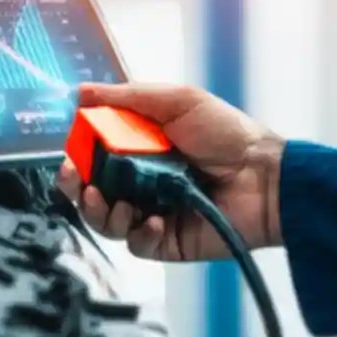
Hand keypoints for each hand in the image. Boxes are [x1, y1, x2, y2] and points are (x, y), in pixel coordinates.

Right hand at [57, 83, 284, 260]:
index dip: (77, 157)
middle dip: (76, 188)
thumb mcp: (179, 101)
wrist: (266, 176)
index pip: (94, 156)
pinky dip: (138, 232)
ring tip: (109, 200)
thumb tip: (82, 92)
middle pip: (91, 192)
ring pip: (107, 221)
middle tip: (76, 179)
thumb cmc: (230, 135)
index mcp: (141, 149)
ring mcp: (153, 213)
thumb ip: (129, 98)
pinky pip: (136, 244)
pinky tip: (153, 220)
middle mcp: (142, 182)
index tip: (70, 153)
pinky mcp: (168, 242)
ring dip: (100, 212)